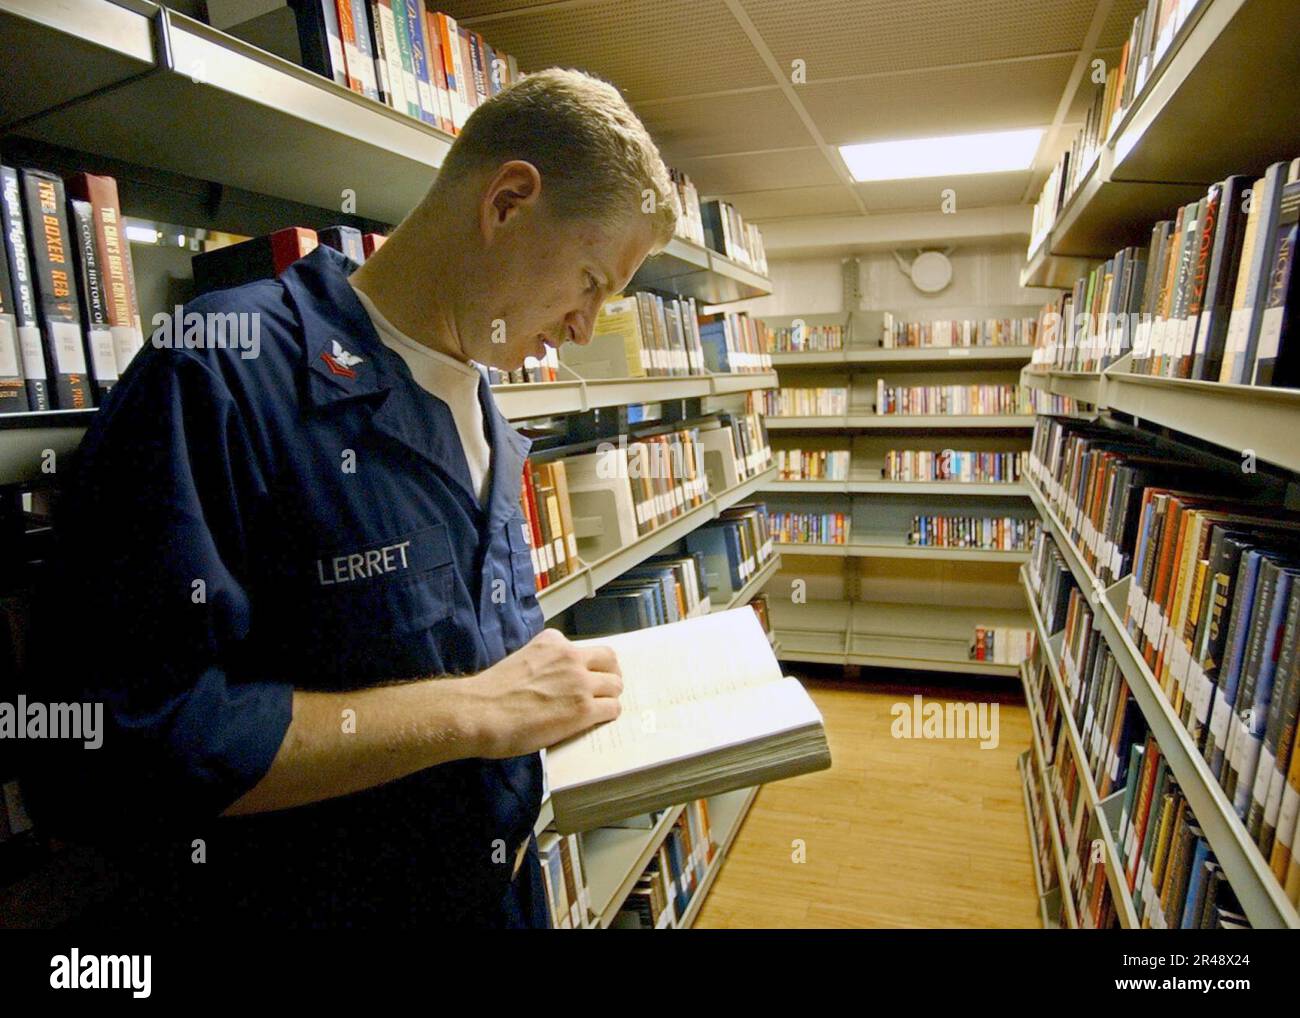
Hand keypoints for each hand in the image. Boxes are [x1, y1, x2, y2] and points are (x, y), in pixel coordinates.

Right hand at [463, 627, 622, 758]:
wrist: (480, 712)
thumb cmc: (491, 692)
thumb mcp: (522, 660)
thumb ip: (544, 665)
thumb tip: (555, 683)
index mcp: (552, 642)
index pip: (584, 648)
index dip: (586, 665)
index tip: (582, 677)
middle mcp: (570, 656)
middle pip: (610, 660)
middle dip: (609, 674)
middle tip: (602, 690)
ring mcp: (580, 682)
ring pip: (615, 684)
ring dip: (609, 696)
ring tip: (598, 709)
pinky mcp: (584, 708)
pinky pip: (612, 708)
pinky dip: (607, 715)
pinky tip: (595, 722)